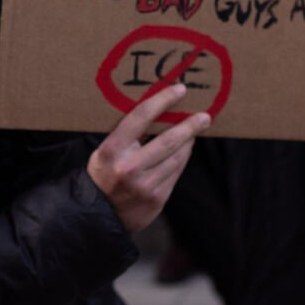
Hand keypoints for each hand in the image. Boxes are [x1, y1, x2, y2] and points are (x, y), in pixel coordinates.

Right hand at [86, 83, 207, 233]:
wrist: (99, 214)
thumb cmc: (105, 173)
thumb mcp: (107, 150)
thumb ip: (129, 134)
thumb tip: (160, 110)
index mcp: (113, 149)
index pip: (141, 117)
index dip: (162, 100)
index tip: (179, 89)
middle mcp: (130, 167)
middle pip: (168, 140)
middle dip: (189, 126)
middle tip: (204, 116)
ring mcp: (145, 185)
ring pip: (177, 157)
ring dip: (188, 142)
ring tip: (195, 131)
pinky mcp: (157, 198)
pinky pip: (176, 172)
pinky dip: (182, 158)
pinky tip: (185, 150)